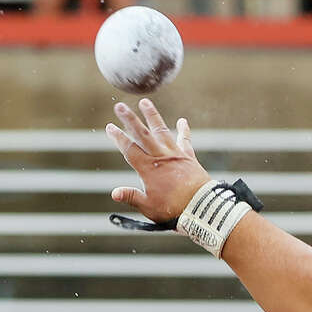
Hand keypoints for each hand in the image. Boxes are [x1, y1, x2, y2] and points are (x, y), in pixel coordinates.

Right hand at [105, 97, 210, 222]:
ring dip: (152, 116)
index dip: (118, 138)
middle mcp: (160, 157)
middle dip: (130, 119)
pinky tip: (182, 121)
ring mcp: (175, 155)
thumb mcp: (149, 206)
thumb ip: (132, 197)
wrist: (202, 207)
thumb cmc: (174, 209)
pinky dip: (183, 131)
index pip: (129, 149)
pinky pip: (185, 141)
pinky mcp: (189, 157)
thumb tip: (114, 194)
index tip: (109, 127)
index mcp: (148, 168)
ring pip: (161, 131)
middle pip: (142, 134)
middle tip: (119, 106)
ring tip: (145, 102)